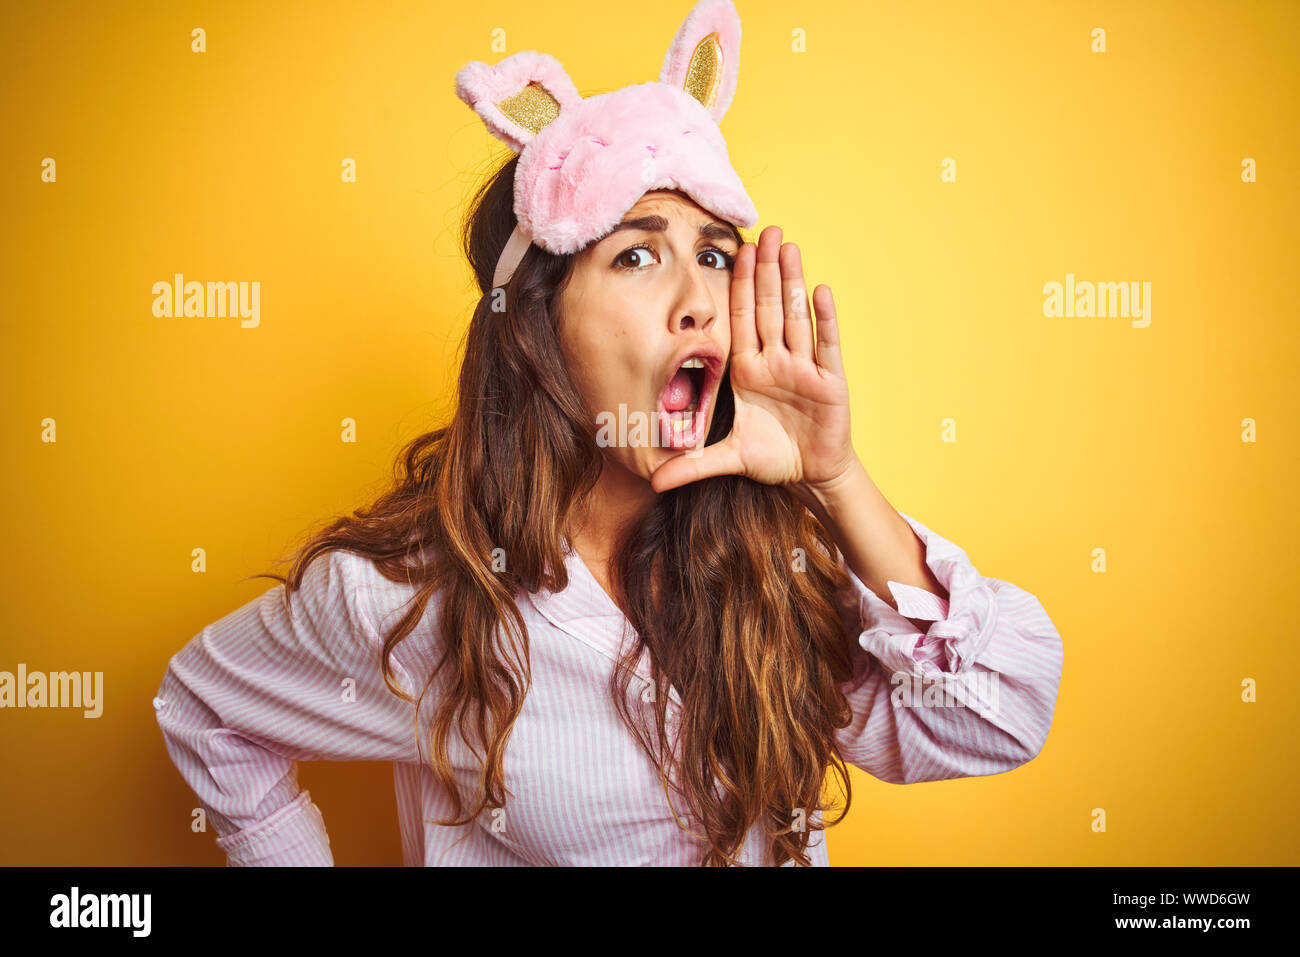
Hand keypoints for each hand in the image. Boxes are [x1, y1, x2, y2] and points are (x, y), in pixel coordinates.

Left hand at [650, 225, 859, 506]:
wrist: (812, 475)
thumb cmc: (773, 457)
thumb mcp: (729, 458)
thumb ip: (692, 465)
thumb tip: (654, 482)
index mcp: (749, 370)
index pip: (742, 319)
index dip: (740, 285)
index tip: (736, 251)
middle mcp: (776, 362)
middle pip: (769, 307)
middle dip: (766, 270)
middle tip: (765, 230)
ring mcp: (804, 368)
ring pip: (796, 317)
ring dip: (793, 281)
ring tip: (789, 246)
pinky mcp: (829, 382)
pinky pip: (825, 345)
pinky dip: (823, 319)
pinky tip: (819, 290)